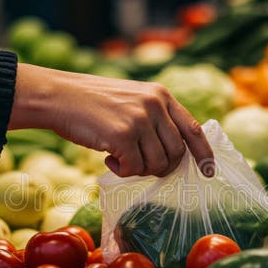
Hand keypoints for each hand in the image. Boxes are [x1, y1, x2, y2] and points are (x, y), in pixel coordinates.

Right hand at [9, 64, 213, 176]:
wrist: (58, 96)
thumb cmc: (92, 103)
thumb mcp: (131, 100)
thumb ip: (154, 119)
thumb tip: (173, 154)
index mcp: (161, 95)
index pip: (193, 129)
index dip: (203, 154)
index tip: (209, 172)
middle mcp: (155, 104)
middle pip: (176, 153)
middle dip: (160, 168)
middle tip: (137, 165)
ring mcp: (140, 119)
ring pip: (157, 164)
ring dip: (138, 170)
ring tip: (119, 158)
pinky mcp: (123, 134)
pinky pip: (134, 168)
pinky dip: (122, 171)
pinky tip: (108, 159)